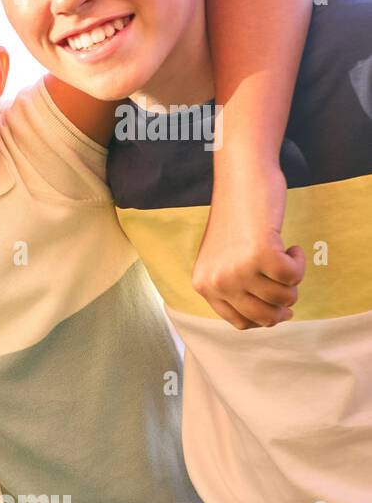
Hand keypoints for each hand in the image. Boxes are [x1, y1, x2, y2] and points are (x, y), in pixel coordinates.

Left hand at [193, 162, 304, 328]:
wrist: (240, 180)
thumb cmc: (235, 219)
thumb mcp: (223, 260)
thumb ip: (234, 288)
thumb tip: (267, 319)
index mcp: (204, 285)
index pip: (240, 322)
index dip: (265, 317)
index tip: (278, 306)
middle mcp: (217, 281)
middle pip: (264, 317)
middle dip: (284, 304)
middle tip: (286, 281)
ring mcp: (237, 269)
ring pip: (283, 298)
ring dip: (293, 280)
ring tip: (284, 257)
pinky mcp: (261, 254)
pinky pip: (293, 277)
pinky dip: (299, 262)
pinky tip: (290, 246)